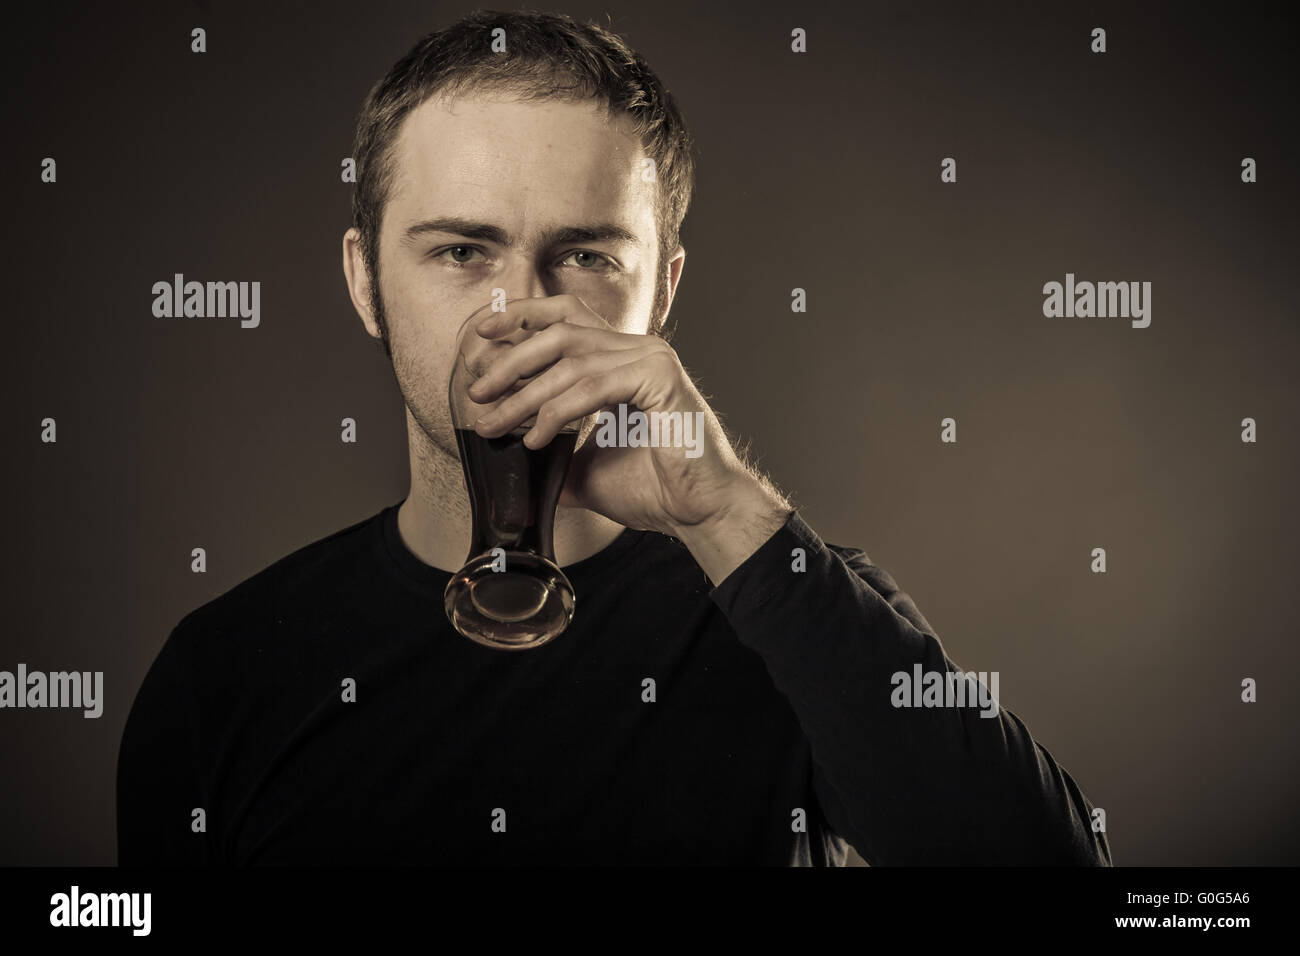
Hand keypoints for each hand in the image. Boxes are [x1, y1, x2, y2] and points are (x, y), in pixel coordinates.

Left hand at [467, 294, 767, 538]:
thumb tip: (507, 466)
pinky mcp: (659, 379)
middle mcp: (638, 349)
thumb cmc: (655, 488)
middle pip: (561, 330)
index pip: (567, 315)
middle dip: (510, 359)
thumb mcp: (586, 467)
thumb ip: (553, 453)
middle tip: (477, 391)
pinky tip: (537, 438)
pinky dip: (557, 412)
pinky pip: (592, 387)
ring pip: (570, 361)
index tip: (480, 334)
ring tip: (493, 423)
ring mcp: (652, 359)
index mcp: (623, 358)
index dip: (521, 316)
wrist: (700, 512)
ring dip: (523, 394)